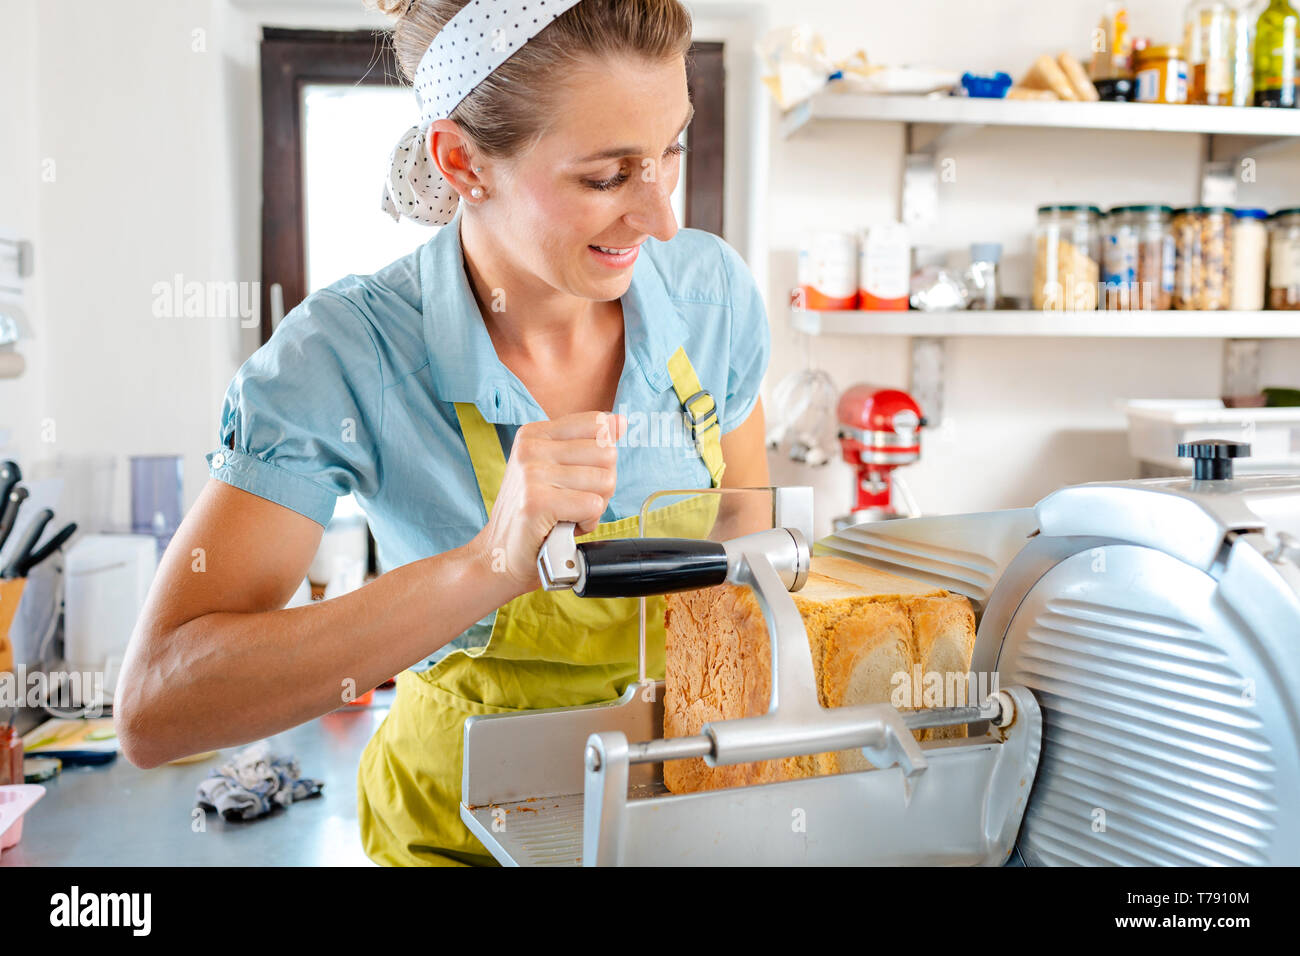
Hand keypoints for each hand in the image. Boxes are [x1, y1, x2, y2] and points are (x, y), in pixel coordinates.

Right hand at [471, 410, 625, 596]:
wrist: (499, 555)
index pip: (597, 423)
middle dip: (602, 484)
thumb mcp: (555, 469)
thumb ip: (585, 443)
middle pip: (607, 454)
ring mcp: (532, 473)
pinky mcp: (537, 501)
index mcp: (534, 434)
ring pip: (605, 481)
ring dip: (595, 506)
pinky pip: (593, 505)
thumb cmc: (534, 514)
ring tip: (568, 514)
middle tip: (575, 500)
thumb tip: (620, 421)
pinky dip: (587, 522)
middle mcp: (531, 448)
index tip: (585, 473)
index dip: (604, 454)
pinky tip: (566, 526)